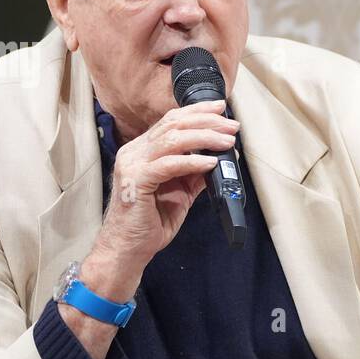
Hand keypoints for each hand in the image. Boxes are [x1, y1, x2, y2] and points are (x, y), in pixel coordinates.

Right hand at [94, 100, 239, 277]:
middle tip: (232, 126)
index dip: (197, 112)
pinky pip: (168, 164)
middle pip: (173, 125)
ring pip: (172, 140)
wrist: (128, 249)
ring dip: (204, 138)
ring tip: (227, 143)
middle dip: (207, 122)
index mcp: (143, 151)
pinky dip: (192, 161)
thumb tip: (219, 159)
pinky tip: (210, 162)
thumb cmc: (149, 222)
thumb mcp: (180, 193)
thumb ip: (194, 174)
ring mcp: (132, 165)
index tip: (221, 109)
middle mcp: (135, 152)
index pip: (170, 121)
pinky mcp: (135, 181)